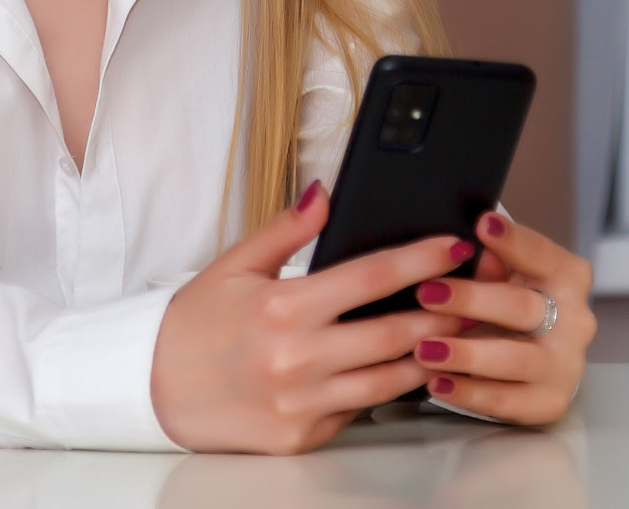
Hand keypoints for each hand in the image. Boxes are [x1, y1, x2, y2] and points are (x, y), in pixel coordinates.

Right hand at [150, 183, 467, 452]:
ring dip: (430, 355)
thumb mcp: (236, 265)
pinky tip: (408, 369)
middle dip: (444, 311)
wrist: (152, 389)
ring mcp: (303, 402)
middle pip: (396, 332)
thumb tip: (326, 192)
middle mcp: (299, 358)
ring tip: (457, 332)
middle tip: (477, 293)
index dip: (423, 259)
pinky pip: (359, 411)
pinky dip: (386, 390)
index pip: (372, 276)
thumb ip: (286, 230)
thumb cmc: (195, 324)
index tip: (457, 246)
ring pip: (390, 380)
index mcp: (285, 307)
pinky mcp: (302, 436)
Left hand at [407, 211, 594, 423]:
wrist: (537, 358)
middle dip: (471, 300)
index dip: (512, 240)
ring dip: (467, 354)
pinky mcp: (550, 402)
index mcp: (568, 278)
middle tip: (426, 294)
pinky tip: (437, 383)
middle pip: (522, 307)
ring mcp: (566, 365)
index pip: (541, 253)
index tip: (482, 224)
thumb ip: (493, 263)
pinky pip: (506, 401)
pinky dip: (469, 393)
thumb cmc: (512, 303)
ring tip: (426, 349)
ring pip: (516, 359)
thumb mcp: (506, 275)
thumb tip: (475, 251)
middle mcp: (576, 321)